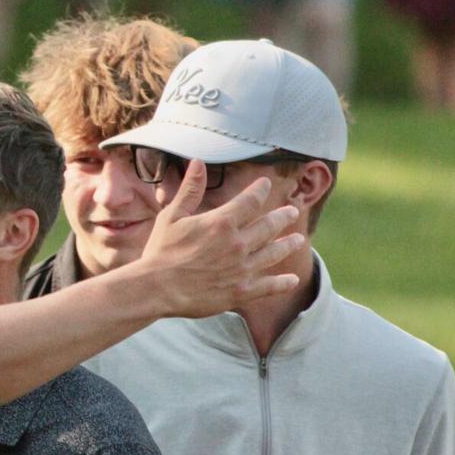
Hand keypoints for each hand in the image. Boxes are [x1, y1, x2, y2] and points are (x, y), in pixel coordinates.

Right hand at [138, 159, 304, 316]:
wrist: (156, 289)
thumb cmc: (160, 251)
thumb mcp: (172, 216)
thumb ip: (190, 190)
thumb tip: (198, 162)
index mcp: (222, 222)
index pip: (251, 200)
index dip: (261, 189)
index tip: (266, 184)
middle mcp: (238, 243)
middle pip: (269, 226)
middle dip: (283, 216)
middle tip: (292, 212)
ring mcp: (242, 269)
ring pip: (274, 253)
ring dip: (288, 245)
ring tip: (298, 240)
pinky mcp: (241, 291)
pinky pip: (269, 286)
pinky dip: (283, 283)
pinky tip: (293, 279)